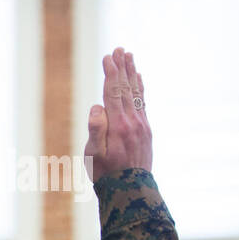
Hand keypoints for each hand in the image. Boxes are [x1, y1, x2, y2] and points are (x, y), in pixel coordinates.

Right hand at [84, 46, 151, 182]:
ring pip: (136, 93)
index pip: (113, 91)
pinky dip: (140, 89)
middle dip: (122, 68)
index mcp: (117, 124)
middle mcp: (133, 121)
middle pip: (126, 88)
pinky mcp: (145, 130)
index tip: (108, 56)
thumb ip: (95, 129)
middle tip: (120, 49)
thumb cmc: (105, 173)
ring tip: (130, 58)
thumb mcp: (92, 154)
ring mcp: (141, 125)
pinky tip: (139, 81)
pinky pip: (143, 103)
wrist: (130, 190)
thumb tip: (96, 107)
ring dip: (132, 74)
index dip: (110, 73)